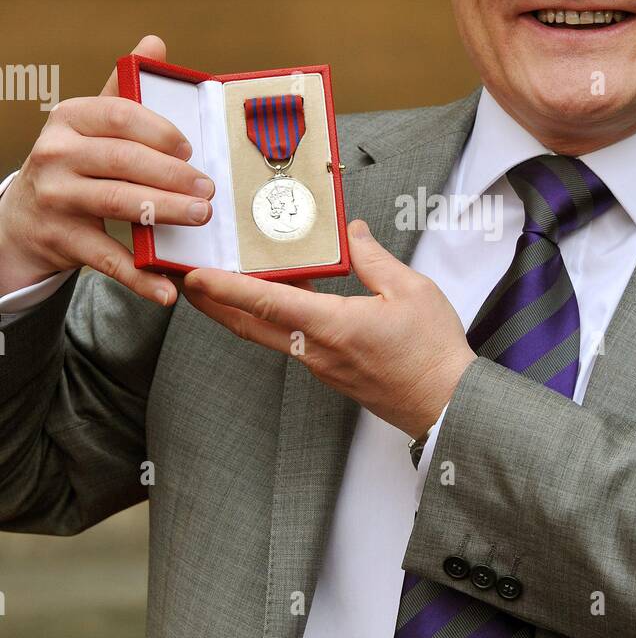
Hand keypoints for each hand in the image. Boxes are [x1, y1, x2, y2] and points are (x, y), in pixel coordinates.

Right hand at [0, 36, 215, 305]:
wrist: (23, 221)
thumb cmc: (73, 166)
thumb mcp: (89, 126)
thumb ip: (124, 92)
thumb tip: (154, 43)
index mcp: (70, 119)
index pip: (119, 114)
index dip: (159, 130)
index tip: (190, 149)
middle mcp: (57, 154)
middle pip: (124, 160)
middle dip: (173, 175)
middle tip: (210, 189)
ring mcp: (56, 198)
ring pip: (118, 203)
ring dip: (166, 213)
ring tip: (201, 217)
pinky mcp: (61, 240)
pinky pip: (107, 259)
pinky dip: (139, 276)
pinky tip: (166, 289)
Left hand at [181, 219, 476, 436]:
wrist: (447, 405)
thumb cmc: (432, 352)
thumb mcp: (411, 291)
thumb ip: (374, 259)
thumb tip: (353, 233)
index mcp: (333, 326)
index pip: (266, 304)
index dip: (225, 288)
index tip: (195, 276)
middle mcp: (317, 350)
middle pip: (250, 326)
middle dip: (214, 303)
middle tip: (186, 281)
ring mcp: (322, 365)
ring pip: (270, 333)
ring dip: (243, 310)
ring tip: (225, 283)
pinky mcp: (332, 371)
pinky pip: (293, 340)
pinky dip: (275, 318)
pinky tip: (281, 299)